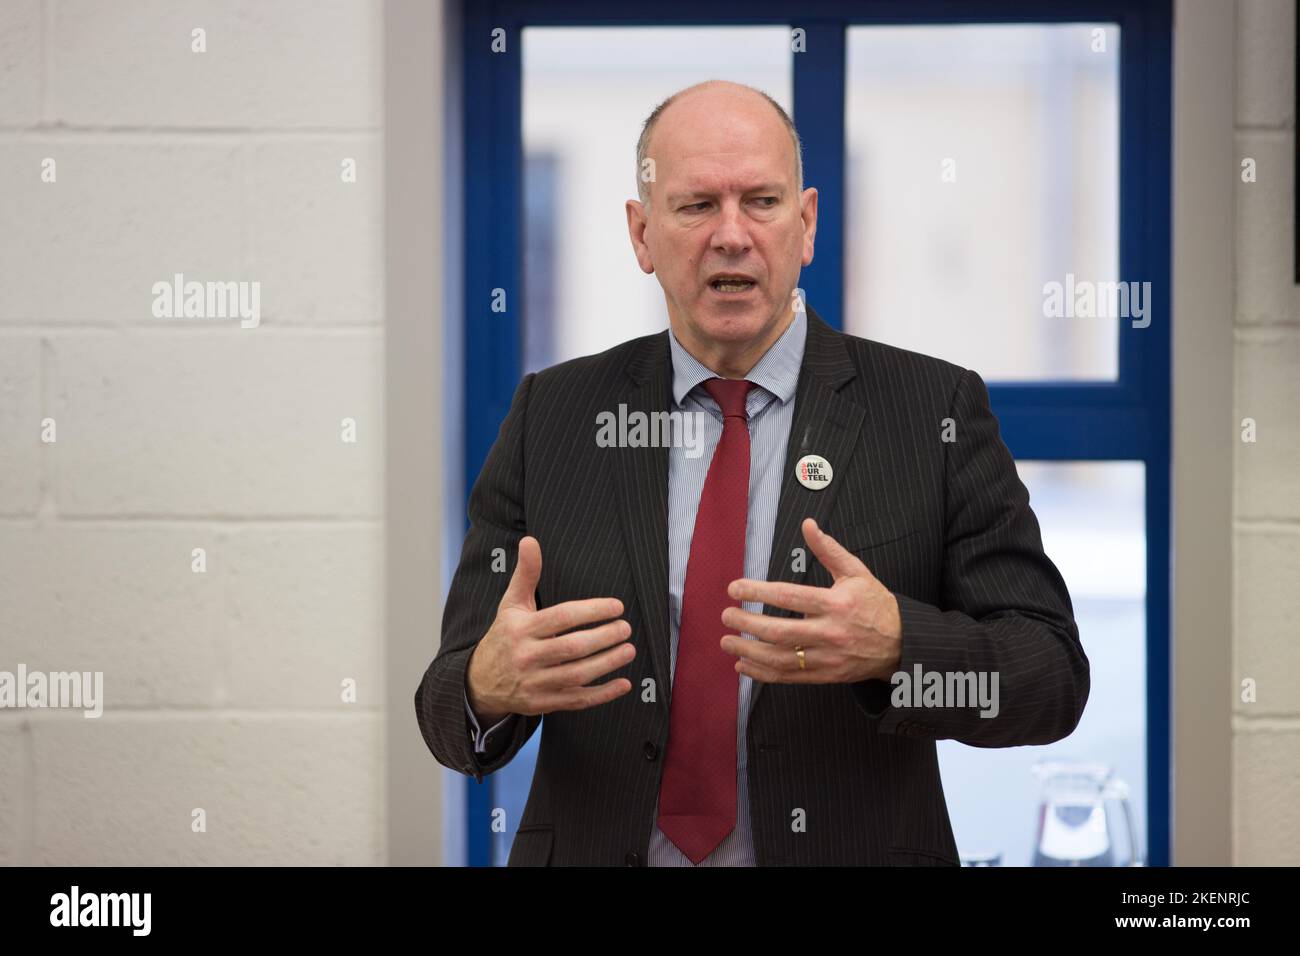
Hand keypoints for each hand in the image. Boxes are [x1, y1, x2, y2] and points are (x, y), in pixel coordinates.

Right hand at [466, 535, 635, 718]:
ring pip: (577, 675)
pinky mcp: (543, 704)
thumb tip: (530, 541)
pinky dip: (602, 694)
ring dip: (608, 663)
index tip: (617, 607)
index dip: (592, 611)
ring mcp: (535, 683)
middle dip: (604, 637)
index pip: (561, 617)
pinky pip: (577, 700)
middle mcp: (526, 657)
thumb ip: (526, 574)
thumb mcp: (511, 604)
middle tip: (626, 628)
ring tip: (629, 649)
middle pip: (572, 647)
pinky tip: (623, 684)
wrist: (480, 681)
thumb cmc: (504, 636)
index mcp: (520, 629)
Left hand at [719, 517, 901, 683]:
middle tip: (726, 616)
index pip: (789, 597)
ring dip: (750, 652)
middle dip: (748, 625)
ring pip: (782, 659)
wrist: (902, 643)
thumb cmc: (875, 603)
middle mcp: (831, 633)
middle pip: (780, 632)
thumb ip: (829, 550)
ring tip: (728, 642)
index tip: (734, 589)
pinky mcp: (826, 676)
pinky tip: (744, 664)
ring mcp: (828, 658)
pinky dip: (764, 673)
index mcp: (836, 604)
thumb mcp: (856, 572)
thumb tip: (808, 524)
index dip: (758, 593)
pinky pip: (789, 678)